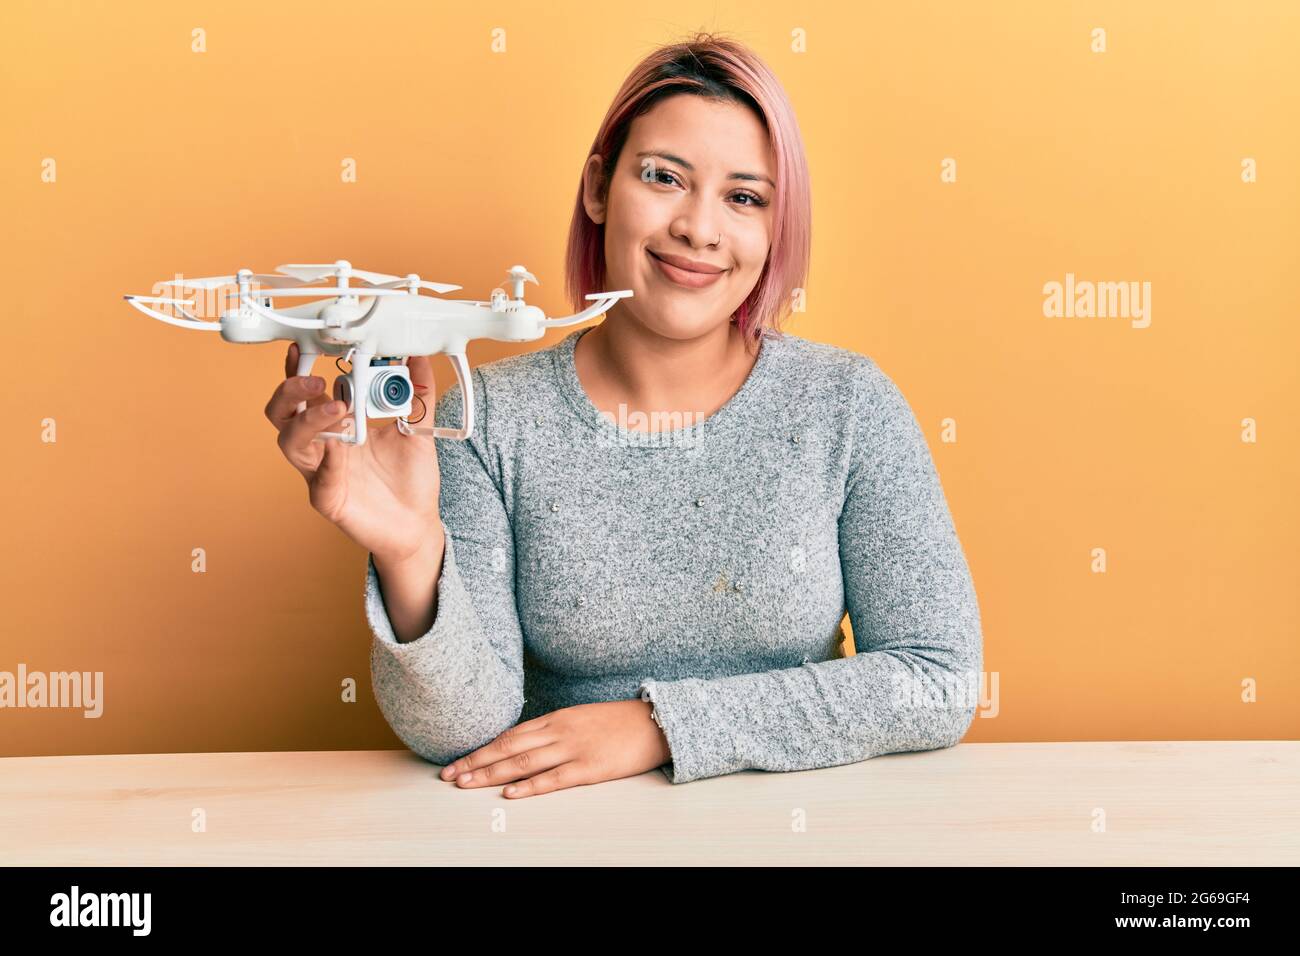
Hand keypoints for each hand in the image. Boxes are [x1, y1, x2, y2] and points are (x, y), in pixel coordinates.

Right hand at [264, 342, 441, 562]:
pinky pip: (318, 482)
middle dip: (291, 392)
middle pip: (282, 414)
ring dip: (309, 422)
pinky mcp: (329, 500)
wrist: (418, 524)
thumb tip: (418, 355)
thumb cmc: (409, 479)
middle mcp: (321, 446)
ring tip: (337, 410)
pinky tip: (340, 451)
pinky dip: (328, 463)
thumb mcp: (418, 428)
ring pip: (290, 444)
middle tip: (318, 381)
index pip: (305, 393)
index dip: (296, 370)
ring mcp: (321, 473)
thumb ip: (417, 392)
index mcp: (336, 425)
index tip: (301, 347)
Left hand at [438, 700, 672, 797]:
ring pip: (523, 763)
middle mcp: (559, 731)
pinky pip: (553, 779)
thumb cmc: (619, 722)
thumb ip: (554, 729)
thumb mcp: (581, 717)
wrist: (656, 722)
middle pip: (508, 748)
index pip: (510, 735)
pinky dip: (528, 787)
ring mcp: (573, 749)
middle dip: (476, 762)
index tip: (459, 760)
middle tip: (449, 776)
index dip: (482, 748)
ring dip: (491, 774)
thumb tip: (526, 744)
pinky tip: (509, 794)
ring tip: (466, 784)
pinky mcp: (589, 768)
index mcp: (556, 718)